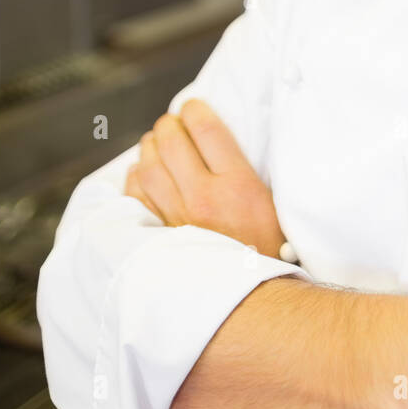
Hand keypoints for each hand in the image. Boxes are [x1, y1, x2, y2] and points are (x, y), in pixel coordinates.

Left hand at [124, 98, 286, 257]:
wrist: (255, 302)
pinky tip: (144, 174)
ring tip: (156, 144)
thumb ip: (247, 171)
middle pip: (172, 142)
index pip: (207, 130)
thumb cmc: (270, 251)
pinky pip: (136, 197)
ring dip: (149, 148)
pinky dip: (136, 179)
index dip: (195, 110)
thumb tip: (220, 140)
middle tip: (172, 122)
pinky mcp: (161, 238)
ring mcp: (178, 219)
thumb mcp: (272, 204)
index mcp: (238, 187)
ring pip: (148, 167)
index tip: (193, 106)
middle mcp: (204, 199)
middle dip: (169, 124)